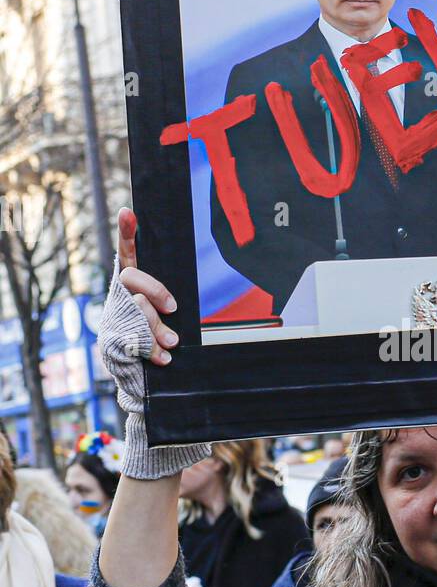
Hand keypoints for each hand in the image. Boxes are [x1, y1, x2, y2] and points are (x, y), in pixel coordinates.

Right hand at [116, 208, 178, 367]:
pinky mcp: (111, 339)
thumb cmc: (154, 339)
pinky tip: (164, 358)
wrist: (137, 375)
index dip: (126, 233)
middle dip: (156, 291)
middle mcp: (118, 297)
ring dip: (158, 329)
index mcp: (131, 285)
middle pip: (132, 278)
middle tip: (173, 308)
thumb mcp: (163, 317)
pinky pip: (136, 339)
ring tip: (172, 343)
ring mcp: (112, 316)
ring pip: (138, 309)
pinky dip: (153, 351)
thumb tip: (175, 324)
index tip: (127, 211)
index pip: (128, 254)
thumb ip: (165, 309)